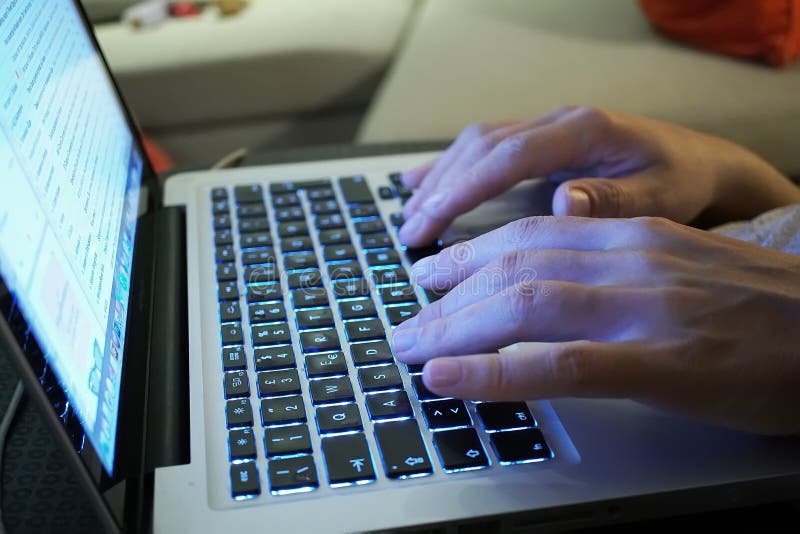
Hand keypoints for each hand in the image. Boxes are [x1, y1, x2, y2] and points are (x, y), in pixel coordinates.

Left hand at [391, 216, 799, 434]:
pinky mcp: (660, 362)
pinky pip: (557, 364)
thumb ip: (616, 266)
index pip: (527, 235)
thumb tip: (552, 285)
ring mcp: (643, 308)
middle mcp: (629, 258)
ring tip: (408, 347)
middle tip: (405, 321)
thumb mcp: (681, 266)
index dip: (468, 255)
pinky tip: (448, 378)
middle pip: (511, 266)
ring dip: (451, 328)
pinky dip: (494, 372)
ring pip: (522, 305)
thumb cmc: (761, 308)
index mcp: (632, 235)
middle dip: (446, 296)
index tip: (430, 275)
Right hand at [398, 107, 799, 245]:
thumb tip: (562, 202)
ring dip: (439, 177)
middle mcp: (558, 121)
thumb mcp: (662, 199)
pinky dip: (449, 165)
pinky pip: (484, 145)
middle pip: (483, 146)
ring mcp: (546, 126)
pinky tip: (417, 182)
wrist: (698, 161)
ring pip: (477, 143)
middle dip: (441, 188)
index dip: (465, 188)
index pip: (509, 156)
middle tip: (409, 232)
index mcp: (585, 132)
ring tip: (408, 216)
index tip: (429, 222)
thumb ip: (614, 201)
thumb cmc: (682, 184)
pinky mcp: (540, 139)